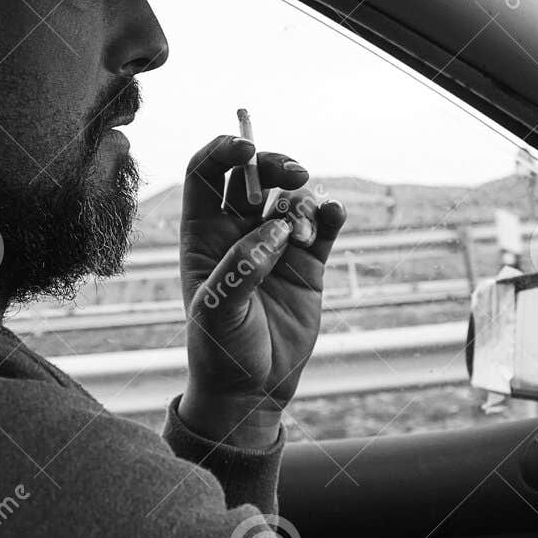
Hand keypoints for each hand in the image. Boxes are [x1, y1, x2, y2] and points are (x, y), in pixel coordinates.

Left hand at [176, 134, 345, 447]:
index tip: (246, 148)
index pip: (205, 173)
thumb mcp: (216, 311)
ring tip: (306, 227)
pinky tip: (334, 214)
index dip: (223, 151)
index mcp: (202, 234)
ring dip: (302, 198)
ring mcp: (274, 245)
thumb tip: (274, 229)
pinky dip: (329, 213)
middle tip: (295, 173)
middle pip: (252, 175)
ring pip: (289, 197)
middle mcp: (237, 232)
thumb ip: (240, 267)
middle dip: (273, 164)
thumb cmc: (219, 350)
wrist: (252, 390)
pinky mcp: (307, 264)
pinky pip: (320, 226)